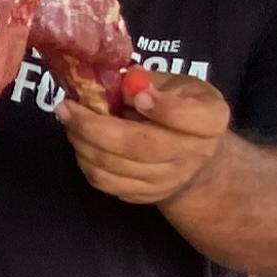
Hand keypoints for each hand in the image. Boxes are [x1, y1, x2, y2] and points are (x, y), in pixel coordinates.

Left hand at [62, 68, 232, 208]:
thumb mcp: (179, 84)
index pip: (188, 117)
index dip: (161, 106)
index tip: (136, 93)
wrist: (196, 156)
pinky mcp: (146, 195)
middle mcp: (193, 155)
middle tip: (66, 107)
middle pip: (138, 146)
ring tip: (70, 120)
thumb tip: (125, 84)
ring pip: (114, 167)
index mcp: (210, 120)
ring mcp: (169, 180)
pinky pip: (106, 182)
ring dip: (82, 143)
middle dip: (93, 126)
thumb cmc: (183, 107)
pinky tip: (81, 141)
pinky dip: (85, 161)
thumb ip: (152, 81)